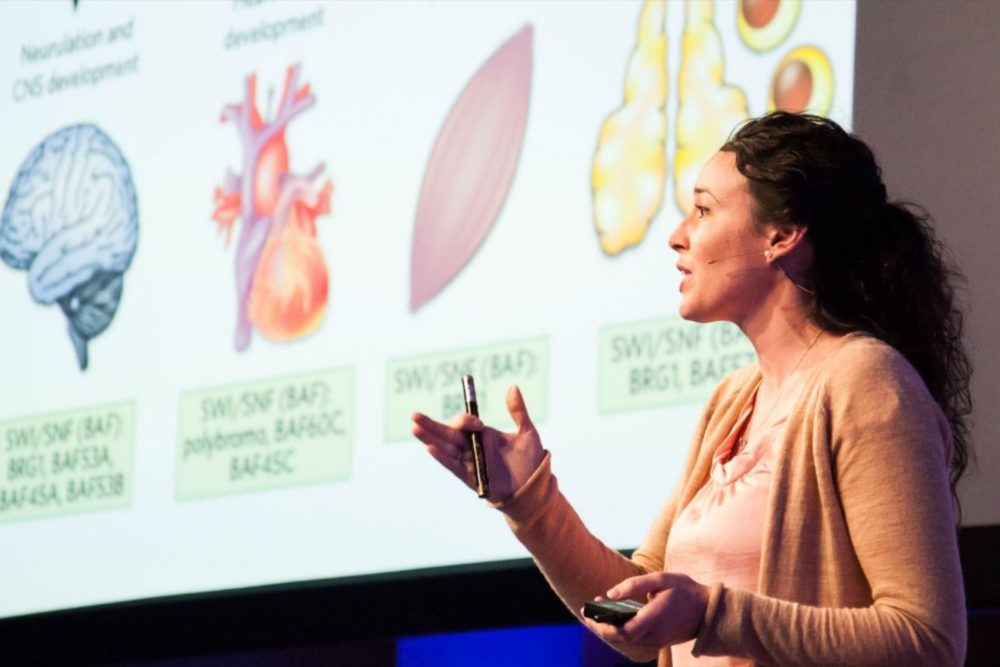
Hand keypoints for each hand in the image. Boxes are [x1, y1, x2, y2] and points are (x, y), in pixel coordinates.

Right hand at [411, 385, 544, 501]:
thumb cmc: (531, 462)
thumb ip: (518, 411)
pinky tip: (430, 448)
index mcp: (482, 435)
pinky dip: (442, 457)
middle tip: (414, 415)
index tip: (478, 424)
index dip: (465, 420)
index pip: (463, 424)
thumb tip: (512, 387)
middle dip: (430, 424)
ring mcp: (469, 462)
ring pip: (445, 448)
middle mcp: (472, 447)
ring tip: (414, 427)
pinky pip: (453, 465)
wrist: (535, 488)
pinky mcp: (470, 477)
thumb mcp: (527, 432)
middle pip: (446, 434)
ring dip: (430, 438)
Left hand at [581, 572, 709, 648]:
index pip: (623, 632)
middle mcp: (654, 635)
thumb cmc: (685, 591)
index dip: (603, 626)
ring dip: (608, 629)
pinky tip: (614, 617)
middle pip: (619, 639)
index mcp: (655, 619)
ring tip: (597, 611)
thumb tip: (610, 593)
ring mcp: (657, 641)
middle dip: (600, 626)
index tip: (589, 612)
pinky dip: (619, 631)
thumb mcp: (661, 579)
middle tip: (587, 610)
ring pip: (625, 641)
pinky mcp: (658, 641)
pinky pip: (633, 640)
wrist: (709, 611)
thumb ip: (634, 585)